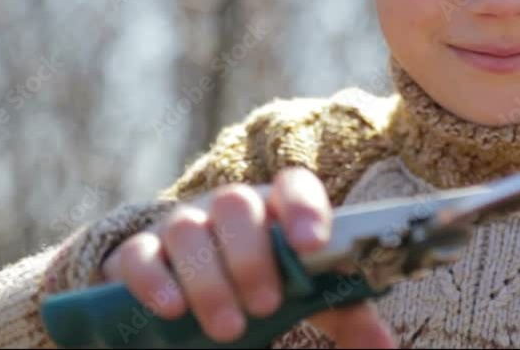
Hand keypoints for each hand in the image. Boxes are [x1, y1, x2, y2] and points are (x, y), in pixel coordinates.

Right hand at [101, 168, 395, 347]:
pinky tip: (171, 309)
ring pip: (188, 229)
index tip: (311, 243)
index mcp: (275, 211)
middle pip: (237, 204)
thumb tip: (384, 345)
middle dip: (252, 256)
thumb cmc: (261, 285)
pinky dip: (153, 280)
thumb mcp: (304, 297)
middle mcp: (228, 209)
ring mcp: (180, 225)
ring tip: (230, 328)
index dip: (303, 207)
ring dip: (209, 279)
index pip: (293, 185)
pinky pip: (137, 255)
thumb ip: (342, 313)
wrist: (185, 292)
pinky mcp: (136, 253)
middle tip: (267, 306)